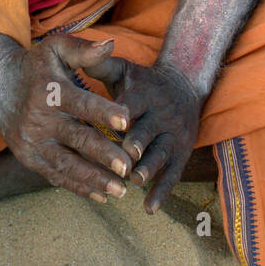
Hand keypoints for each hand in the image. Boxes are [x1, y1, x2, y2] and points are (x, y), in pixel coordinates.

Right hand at [0, 34, 133, 202]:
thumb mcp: (56, 48)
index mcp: (50, 90)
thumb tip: (112, 45)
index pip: (80, 102)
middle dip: (103, 155)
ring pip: (66, 165)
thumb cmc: (37, 65)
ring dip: (94, 179)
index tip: (127, 120)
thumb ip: (84, 49)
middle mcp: (39, 119)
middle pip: (76, 139)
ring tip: (120, 191)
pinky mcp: (29, 158)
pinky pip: (55, 176)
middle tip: (128, 168)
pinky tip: (102, 196)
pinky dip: (78, 187)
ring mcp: (32, 142)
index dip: (103, 111)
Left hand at [80, 51, 207, 211]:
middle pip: (148, 132)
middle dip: (136, 145)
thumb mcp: (124, 69)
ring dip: (148, 169)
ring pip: (161, 154)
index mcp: (145, 94)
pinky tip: (148, 208)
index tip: (110, 123)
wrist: (185, 84)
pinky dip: (161, 192)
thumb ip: (100, 65)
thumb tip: (78, 56)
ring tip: (135, 182)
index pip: (132, 104)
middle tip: (123, 158)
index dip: (121, 114)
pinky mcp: (181, 153)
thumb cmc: (142, 81)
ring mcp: (173, 136)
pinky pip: (173, 175)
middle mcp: (162, 115)